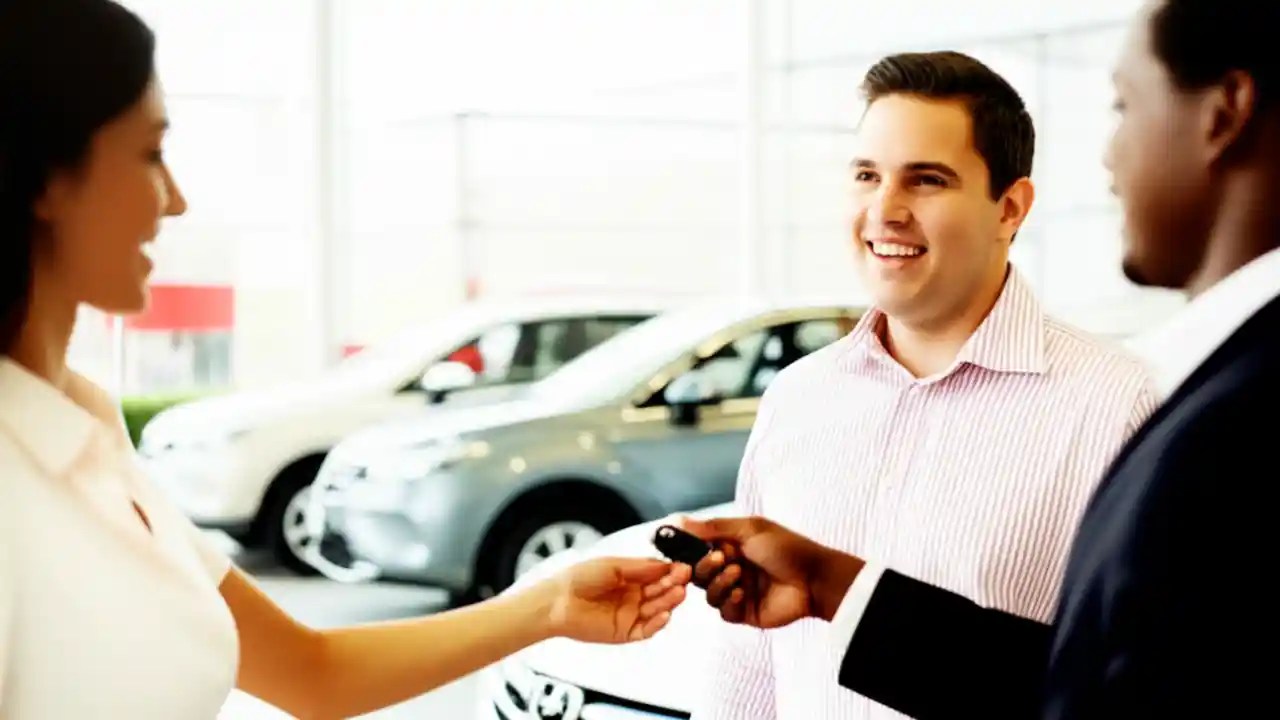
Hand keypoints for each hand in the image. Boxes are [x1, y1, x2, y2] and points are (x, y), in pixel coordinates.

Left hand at [543, 557, 691, 643]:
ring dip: (669, 602)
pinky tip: (664, 615)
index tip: (683, 567)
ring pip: (657, 609)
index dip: (671, 571)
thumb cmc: (579, 578)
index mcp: (631, 577)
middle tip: (685, 578)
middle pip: (661, 591)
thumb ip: (639, 567)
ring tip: (679, 593)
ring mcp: (631, 615)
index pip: (658, 574)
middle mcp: (634, 596)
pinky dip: (658, 624)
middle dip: (673, 584)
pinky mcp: (626, 632)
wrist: (557, 601)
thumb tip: (666, 563)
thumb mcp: (612, 565)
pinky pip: (647, 630)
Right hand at [679, 516, 863, 628]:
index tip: (681, 548)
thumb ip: (714, 527)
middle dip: (705, 566)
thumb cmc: (786, 548)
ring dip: (719, 583)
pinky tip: (740, 593)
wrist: (813, 578)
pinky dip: (727, 601)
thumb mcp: (750, 529)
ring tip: (738, 575)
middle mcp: (732, 569)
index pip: (698, 551)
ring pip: (709, 594)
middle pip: (699, 574)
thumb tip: (679, 521)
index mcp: (732, 547)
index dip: (690, 551)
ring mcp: (738, 592)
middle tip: (721, 559)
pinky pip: (723, 612)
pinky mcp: (745, 612)